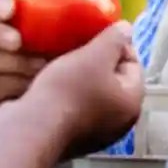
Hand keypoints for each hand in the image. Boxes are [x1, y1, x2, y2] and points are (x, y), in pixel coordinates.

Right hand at [25, 21, 143, 157]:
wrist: (34, 128)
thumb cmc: (68, 91)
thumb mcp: (94, 55)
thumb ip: (114, 39)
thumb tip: (127, 28)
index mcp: (132, 103)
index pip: (133, 63)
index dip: (115, 44)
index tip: (94, 34)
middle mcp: (120, 123)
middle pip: (114, 80)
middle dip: (97, 62)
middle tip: (77, 48)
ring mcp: (97, 134)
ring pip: (94, 94)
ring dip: (81, 78)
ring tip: (62, 63)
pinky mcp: (75, 138)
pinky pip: (77, 108)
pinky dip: (69, 95)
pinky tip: (53, 85)